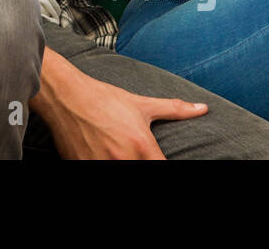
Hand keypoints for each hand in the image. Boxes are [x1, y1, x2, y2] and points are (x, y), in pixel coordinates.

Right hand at [31, 48, 206, 158]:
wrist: (66, 95)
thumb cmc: (104, 99)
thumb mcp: (141, 104)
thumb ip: (174, 110)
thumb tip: (202, 109)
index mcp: (142, 146)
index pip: (164, 169)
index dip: (164, 167)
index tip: (159, 161)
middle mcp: (123, 159)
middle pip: (143, 172)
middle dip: (141, 164)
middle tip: (133, 154)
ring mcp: (101, 165)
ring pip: (119, 173)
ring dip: (120, 165)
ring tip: (116, 153)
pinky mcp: (82, 167)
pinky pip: (96, 172)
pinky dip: (102, 165)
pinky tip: (102, 155)